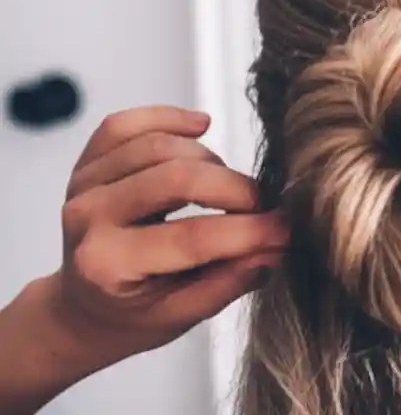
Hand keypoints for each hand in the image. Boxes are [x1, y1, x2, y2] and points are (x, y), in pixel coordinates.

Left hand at [52, 106, 286, 361]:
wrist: (81, 306)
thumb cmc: (133, 315)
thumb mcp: (181, 316)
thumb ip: (228, 282)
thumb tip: (275, 248)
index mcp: (107, 264)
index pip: (192, 237)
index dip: (249, 231)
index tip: (287, 229)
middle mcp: (87, 218)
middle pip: (176, 178)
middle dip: (237, 189)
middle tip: (266, 206)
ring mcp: (83, 185)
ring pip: (159, 145)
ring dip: (210, 160)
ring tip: (229, 187)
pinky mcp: (86, 163)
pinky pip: (125, 124)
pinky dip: (168, 118)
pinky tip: (200, 128)